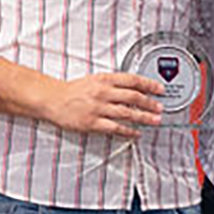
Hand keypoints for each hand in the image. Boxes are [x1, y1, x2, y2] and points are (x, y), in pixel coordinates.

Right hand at [44, 72, 163, 136]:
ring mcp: (98, 108)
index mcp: (104, 80)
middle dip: (150, 103)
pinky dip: (128, 131)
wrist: (52, 99)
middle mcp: (103, 92)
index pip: (132, 80)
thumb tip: (136, 88)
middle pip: (133, 97)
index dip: (150, 85)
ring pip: (127, 113)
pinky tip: (137, 133)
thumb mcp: (95, 80)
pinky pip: (115, 128)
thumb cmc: (73, 90)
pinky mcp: (92, 122)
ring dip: (144, 117)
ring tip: (155, 120)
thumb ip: (114, 83)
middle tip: (161, 107)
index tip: (160, 89)